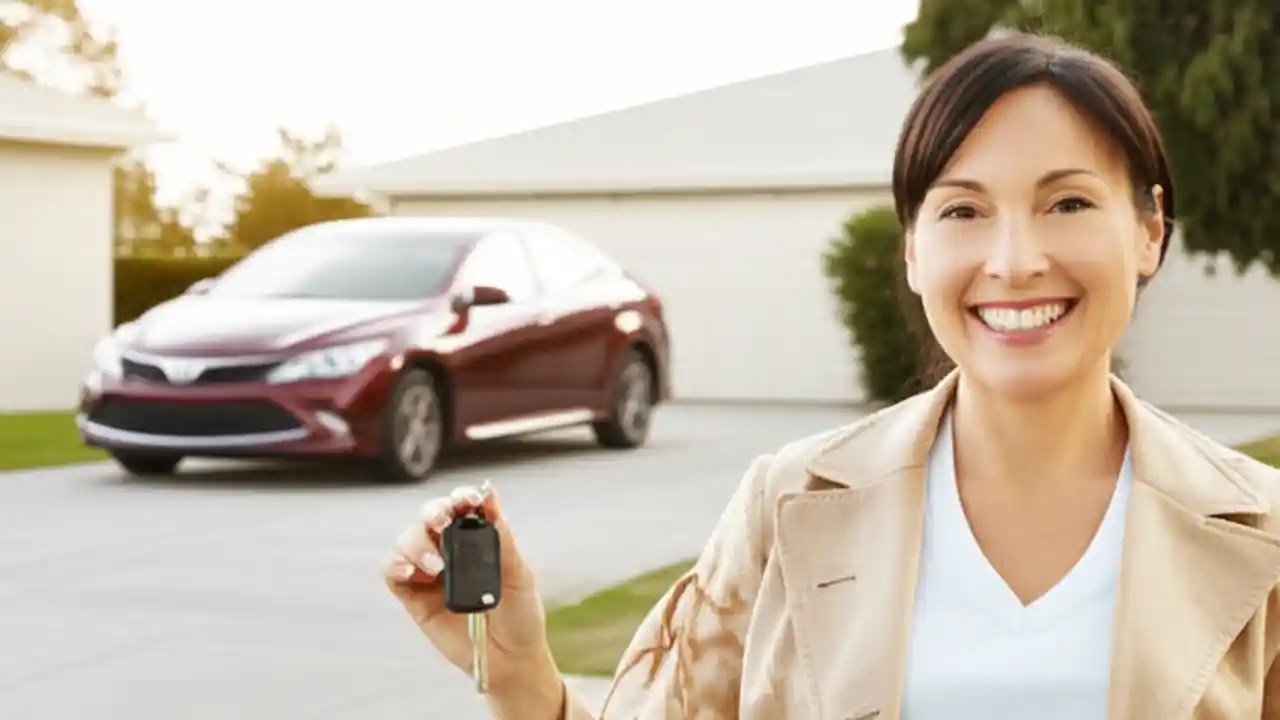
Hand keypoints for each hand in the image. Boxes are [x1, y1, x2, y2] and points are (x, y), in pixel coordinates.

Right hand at [382, 482, 564, 713]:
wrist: (510, 659)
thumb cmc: (519, 614)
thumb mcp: (518, 576)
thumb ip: (501, 539)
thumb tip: (490, 497)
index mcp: (478, 538)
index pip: (463, 506)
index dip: (461, 496)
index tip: (467, 498)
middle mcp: (450, 549)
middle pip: (429, 516)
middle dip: (433, 512)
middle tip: (442, 522)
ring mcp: (430, 572)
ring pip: (408, 539)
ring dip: (417, 544)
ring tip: (437, 566)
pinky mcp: (414, 596)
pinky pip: (393, 572)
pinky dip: (396, 564)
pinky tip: (410, 571)